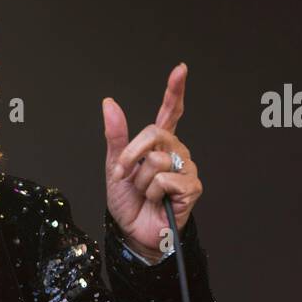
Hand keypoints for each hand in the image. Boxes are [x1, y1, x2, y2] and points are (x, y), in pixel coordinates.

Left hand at [102, 62, 202, 261]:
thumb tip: (109, 102)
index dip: (175, 90)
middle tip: (124, 175)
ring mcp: (186, 168)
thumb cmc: (127, 202)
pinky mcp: (192, 187)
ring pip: (156, 159)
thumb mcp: (115, 166)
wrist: (132, 232)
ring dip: (140, 180)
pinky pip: (164, 178)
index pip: (170, 112)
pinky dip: (153, 192)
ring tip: (146, 193)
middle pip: (154, 133)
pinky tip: (158, 201)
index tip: (181, 69)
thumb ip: (116, 135)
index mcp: (159, 144)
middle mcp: (176, 151)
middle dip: (130, 155)